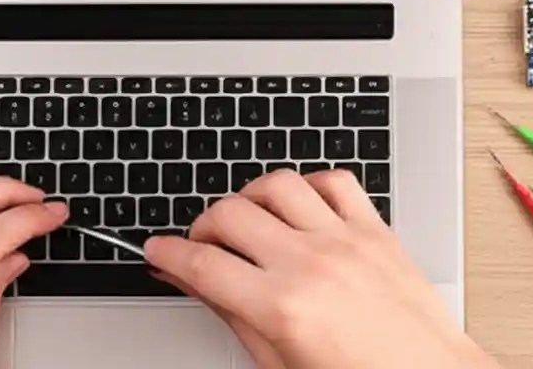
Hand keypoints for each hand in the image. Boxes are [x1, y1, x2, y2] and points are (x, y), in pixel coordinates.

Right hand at [145, 169, 498, 368]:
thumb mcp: (280, 362)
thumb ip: (233, 316)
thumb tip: (196, 283)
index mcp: (283, 308)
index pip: (202, 265)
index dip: (167, 254)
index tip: (157, 251)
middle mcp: (311, 264)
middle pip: (230, 214)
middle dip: (202, 226)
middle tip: (201, 245)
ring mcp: (346, 240)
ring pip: (277, 184)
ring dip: (250, 197)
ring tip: (247, 220)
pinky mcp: (375, 229)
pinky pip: (334, 181)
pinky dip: (308, 186)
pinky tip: (299, 208)